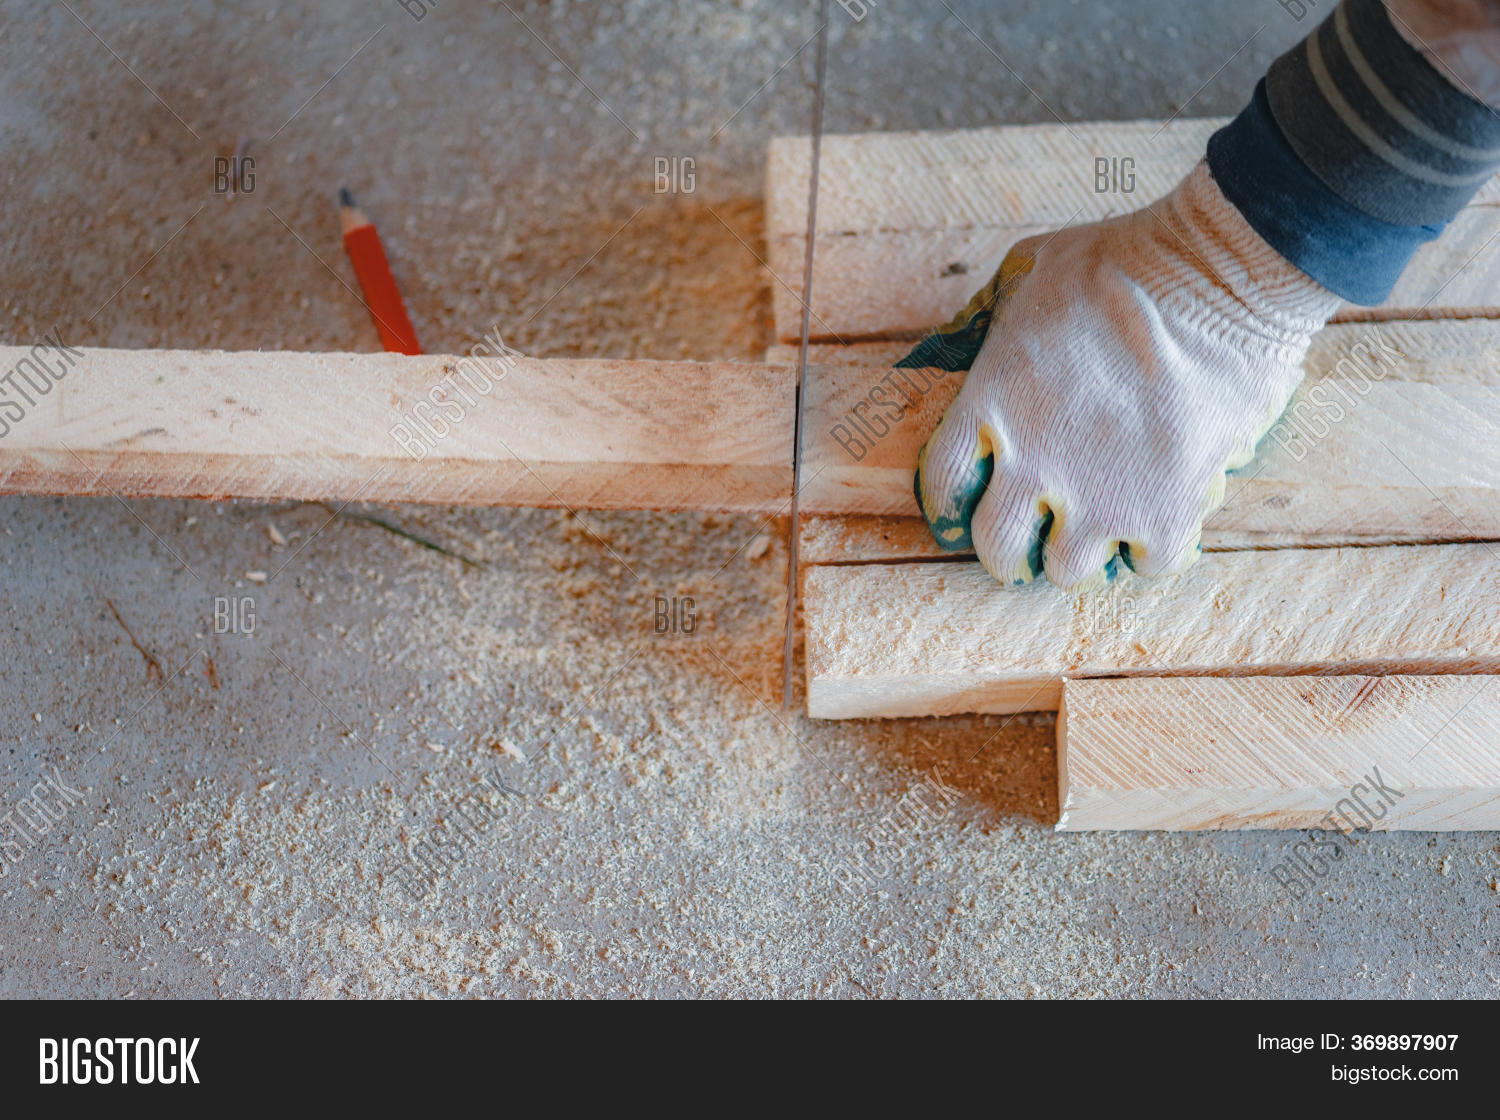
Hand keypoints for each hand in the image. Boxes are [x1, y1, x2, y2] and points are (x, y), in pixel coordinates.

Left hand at [909, 161, 1341, 590]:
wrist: (1215, 277)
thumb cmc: (1123, 261)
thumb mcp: (1029, 270)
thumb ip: (996, 313)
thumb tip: (976, 330)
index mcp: (990, 405)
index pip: (942, 483)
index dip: (952, 500)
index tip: (967, 504)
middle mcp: (1033, 463)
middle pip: (997, 545)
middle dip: (1010, 550)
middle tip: (1031, 542)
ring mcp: (1096, 495)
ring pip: (1068, 569)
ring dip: (1081, 552)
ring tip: (1102, 528)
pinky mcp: (1163, 512)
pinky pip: (1146, 564)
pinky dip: (1153, 548)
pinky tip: (1163, 517)